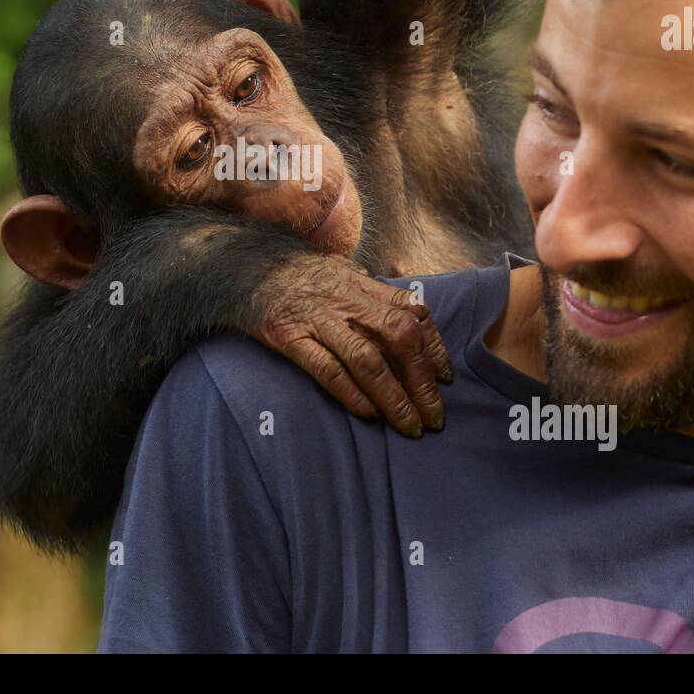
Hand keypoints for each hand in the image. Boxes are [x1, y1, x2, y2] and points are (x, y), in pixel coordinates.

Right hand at [250, 254, 452, 436]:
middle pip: (398, 338)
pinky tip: (368, 413)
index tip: (446, 379)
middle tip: (434, 416)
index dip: (435, 348)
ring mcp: (318, 318)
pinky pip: (327, 369)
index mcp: (364, 286)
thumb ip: (375, 293)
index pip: (414, 313)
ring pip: (367, 359)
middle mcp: (347, 301)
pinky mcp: (289, 337)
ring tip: (408, 424)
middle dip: (421, 380)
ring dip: (393, 396)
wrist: (247, 268)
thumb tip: (412, 314)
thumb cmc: (301, 278)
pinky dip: (351, 393)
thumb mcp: (343, 274)